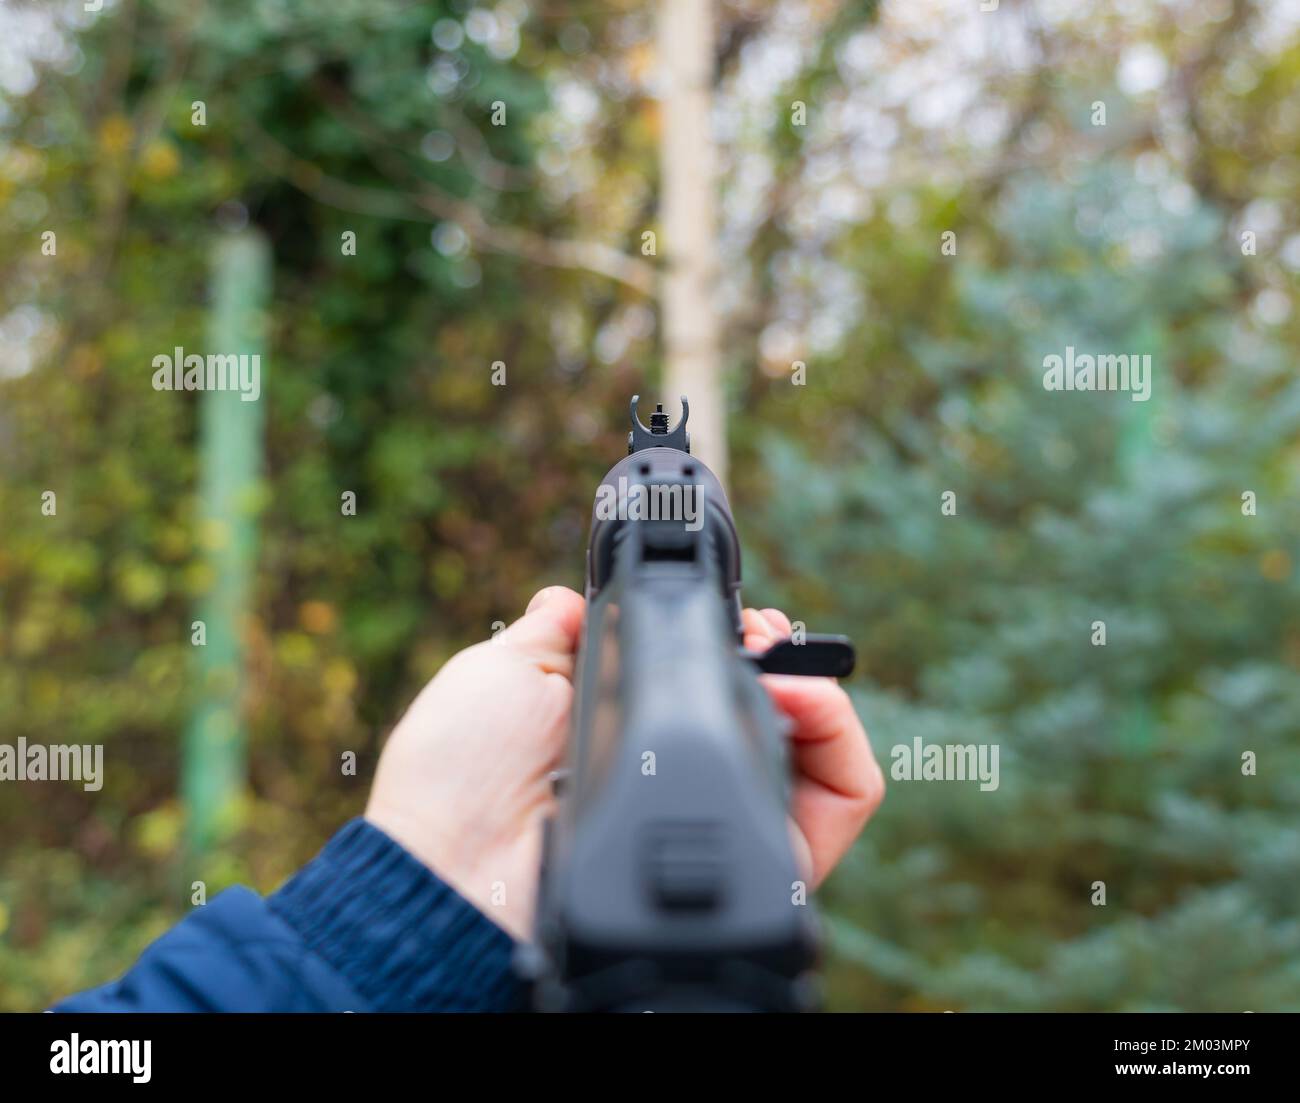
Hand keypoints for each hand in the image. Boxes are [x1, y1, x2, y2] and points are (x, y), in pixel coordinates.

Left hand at [365, 588, 883, 942]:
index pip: (726, 689)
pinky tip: (796, 697)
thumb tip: (569, 595)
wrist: (455, 860)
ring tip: (780, 666)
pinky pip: (844, 801)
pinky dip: (841, 735)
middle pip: (786, 716)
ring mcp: (731, 821)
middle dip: (790, 660)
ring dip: (819, 689)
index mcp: (639, 736)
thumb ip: (548, 631)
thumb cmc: (461, 771)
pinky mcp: (766, 863)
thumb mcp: (502, 671)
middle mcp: (690, 779)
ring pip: (828, 754)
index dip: (747, 647)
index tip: (742, 619)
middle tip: (765, 638)